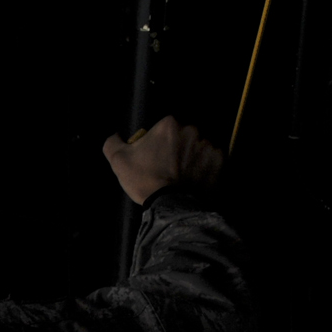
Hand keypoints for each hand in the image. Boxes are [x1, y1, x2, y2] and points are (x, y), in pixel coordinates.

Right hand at [101, 117, 222, 205]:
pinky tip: (192, 179)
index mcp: (168, 125)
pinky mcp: (218, 161)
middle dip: (175, 148)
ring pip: (197, 147)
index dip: (157, 143)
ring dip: (190, 157)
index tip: (154, 157)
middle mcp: (191, 130)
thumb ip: (112, 142)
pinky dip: (203, 167)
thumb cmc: (144, 181)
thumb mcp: (118, 161)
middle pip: (182, 136)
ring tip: (180, 175)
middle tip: (167, 168)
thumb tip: (115, 135)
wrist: (170, 206)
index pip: (163, 128)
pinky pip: (211, 160)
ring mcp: (207, 145)